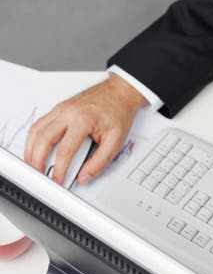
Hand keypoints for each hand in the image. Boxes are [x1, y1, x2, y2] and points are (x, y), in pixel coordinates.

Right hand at [24, 73, 147, 184]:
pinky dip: (34, 139)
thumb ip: (100, 162)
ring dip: (31, 150)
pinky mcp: (58, 108)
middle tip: (40, 175)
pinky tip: (36, 149)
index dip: (59, 169)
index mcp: (83, 120)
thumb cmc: (118, 112)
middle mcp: (68, 112)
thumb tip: (84, 177)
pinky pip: (39, 124)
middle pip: (43, 139)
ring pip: (36, 130)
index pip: (65, 150)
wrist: (120, 92)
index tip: (58, 180)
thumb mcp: (116, 141)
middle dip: (37, 160)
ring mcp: (61, 108)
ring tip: (35, 165)